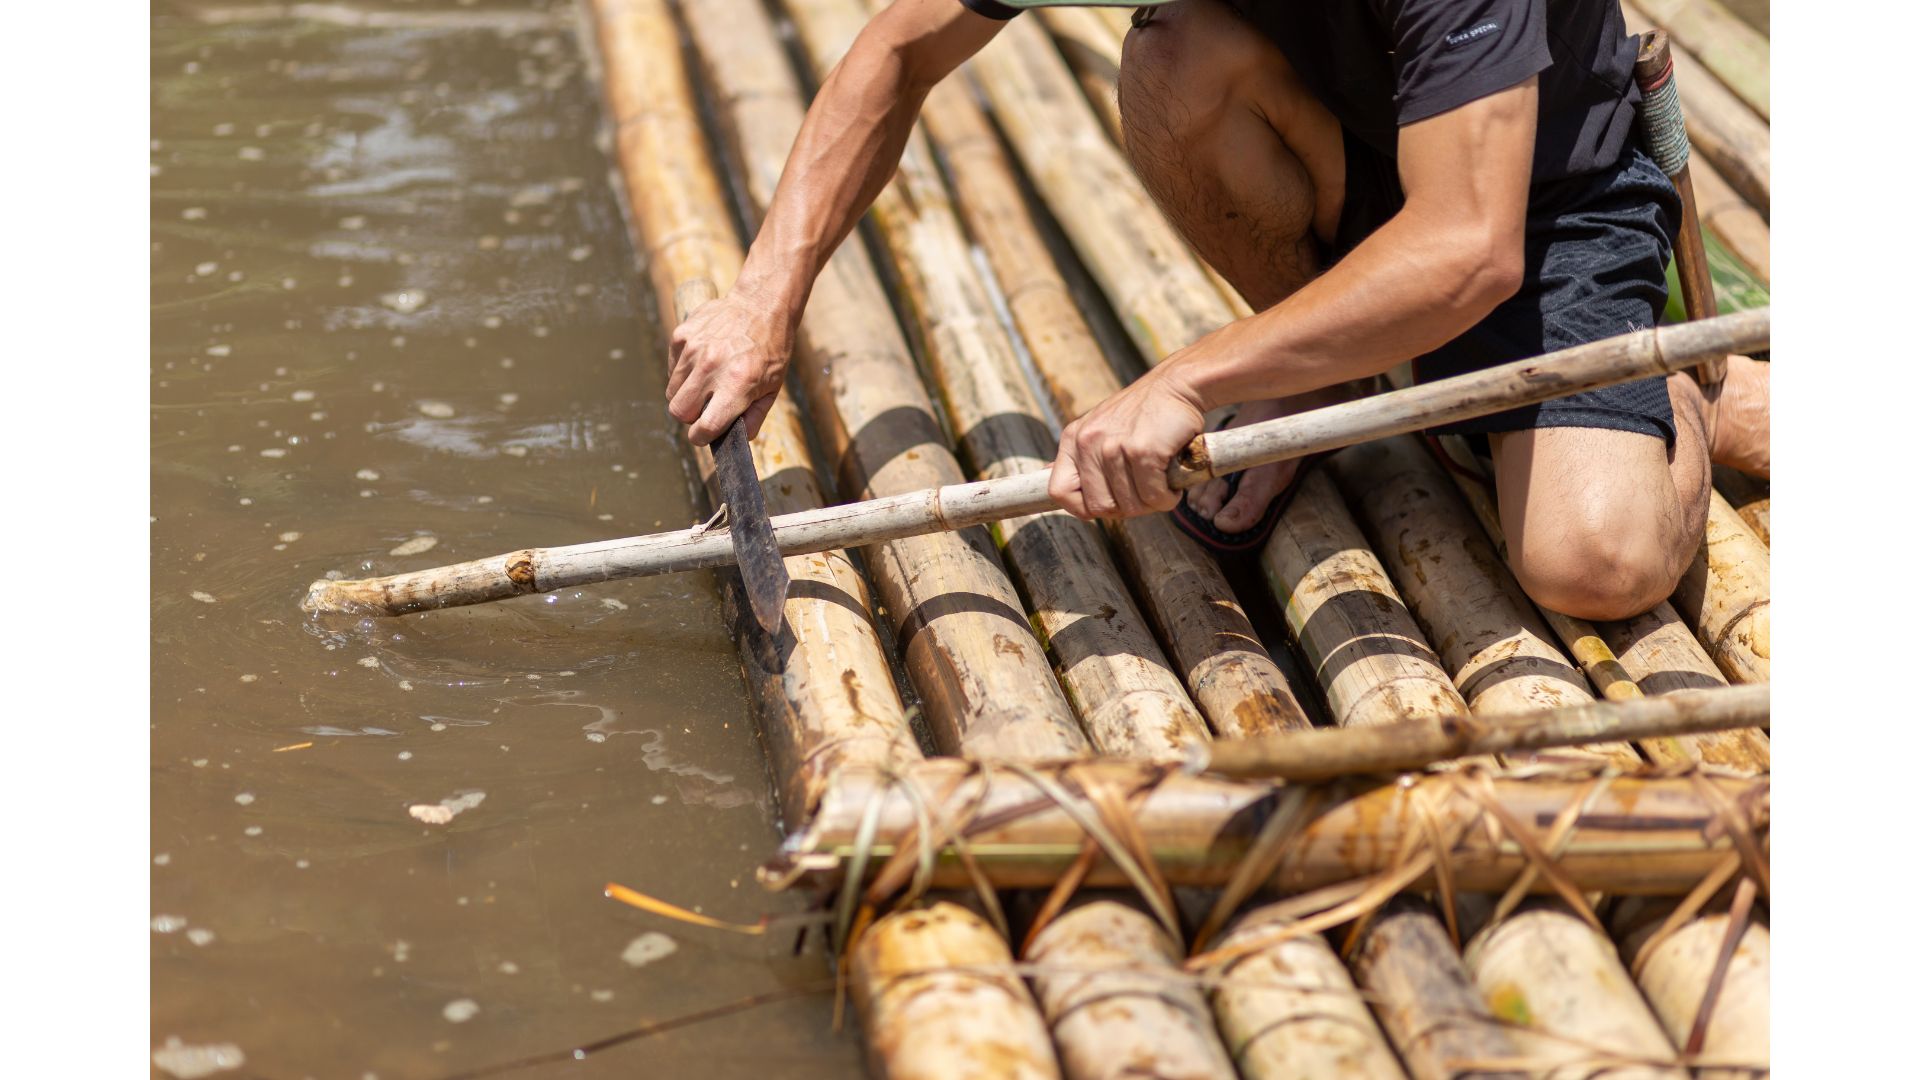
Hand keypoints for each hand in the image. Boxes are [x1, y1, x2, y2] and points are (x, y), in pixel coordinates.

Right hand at [666, 287, 794, 445]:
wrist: (761, 305)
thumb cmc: (771, 349)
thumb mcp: (772, 387)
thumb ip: (754, 418)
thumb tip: (734, 440)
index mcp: (737, 385)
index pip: (704, 427)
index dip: (702, 436)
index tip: (705, 433)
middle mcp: (712, 367)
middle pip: (678, 412)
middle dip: (690, 417)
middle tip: (705, 408)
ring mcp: (693, 350)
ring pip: (672, 391)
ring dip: (686, 394)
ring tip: (707, 382)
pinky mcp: (682, 336)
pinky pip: (672, 369)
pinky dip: (684, 373)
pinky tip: (703, 362)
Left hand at [1050, 367, 1207, 519]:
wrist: (1178, 385)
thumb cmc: (1144, 411)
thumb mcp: (1100, 427)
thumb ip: (1080, 455)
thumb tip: (1048, 472)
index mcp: (1074, 438)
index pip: (1060, 491)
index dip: (1082, 507)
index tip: (1107, 503)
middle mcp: (1088, 442)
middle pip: (1098, 506)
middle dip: (1126, 508)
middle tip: (1144, 493)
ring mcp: (1114, 446)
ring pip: (1130, 505)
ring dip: (1151, 502)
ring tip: (1160, 481)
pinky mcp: (1143, 451)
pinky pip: (1154, 496)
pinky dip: (1167, 497)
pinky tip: (1172, 481)